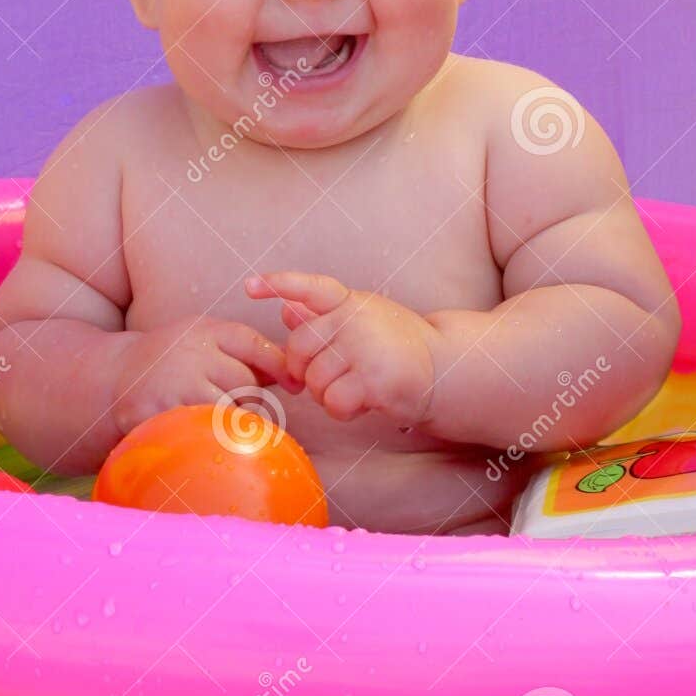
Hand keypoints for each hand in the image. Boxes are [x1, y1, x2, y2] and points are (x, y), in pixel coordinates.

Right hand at [111, 314, 301, 436]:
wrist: (114, 378)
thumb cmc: (174, 361)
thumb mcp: (207, 343)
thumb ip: (249, 354)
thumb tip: (297, 374)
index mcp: (206, 331)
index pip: (255, 345)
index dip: (280, 366)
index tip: (296, 384)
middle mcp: (191, 353)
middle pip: (247, 384)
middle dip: (249, 398)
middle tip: (232, 403)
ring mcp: (175, 384)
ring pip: (229, 411)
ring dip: (230, 421)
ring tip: (213, 417)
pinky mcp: (161, 413)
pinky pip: (204, 432)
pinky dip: (209, 436)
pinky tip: (200, 432)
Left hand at [245, 271, 439, 425]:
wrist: (446, 368)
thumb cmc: (398, 345)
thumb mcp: (362, 321)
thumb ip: (323, 317)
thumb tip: (285, 309)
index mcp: (350, 301)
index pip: (310, 288)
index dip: (278, 284)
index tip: (249, 286)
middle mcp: (356, 319)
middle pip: (299, 348)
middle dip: (305, 370)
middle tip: (331, 377)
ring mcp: (365, 348)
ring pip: (315, 381)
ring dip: (328, 394)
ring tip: (355, 388)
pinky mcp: (374, 380)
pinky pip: (334, 402)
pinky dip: (343, 411)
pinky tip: (363, 403)